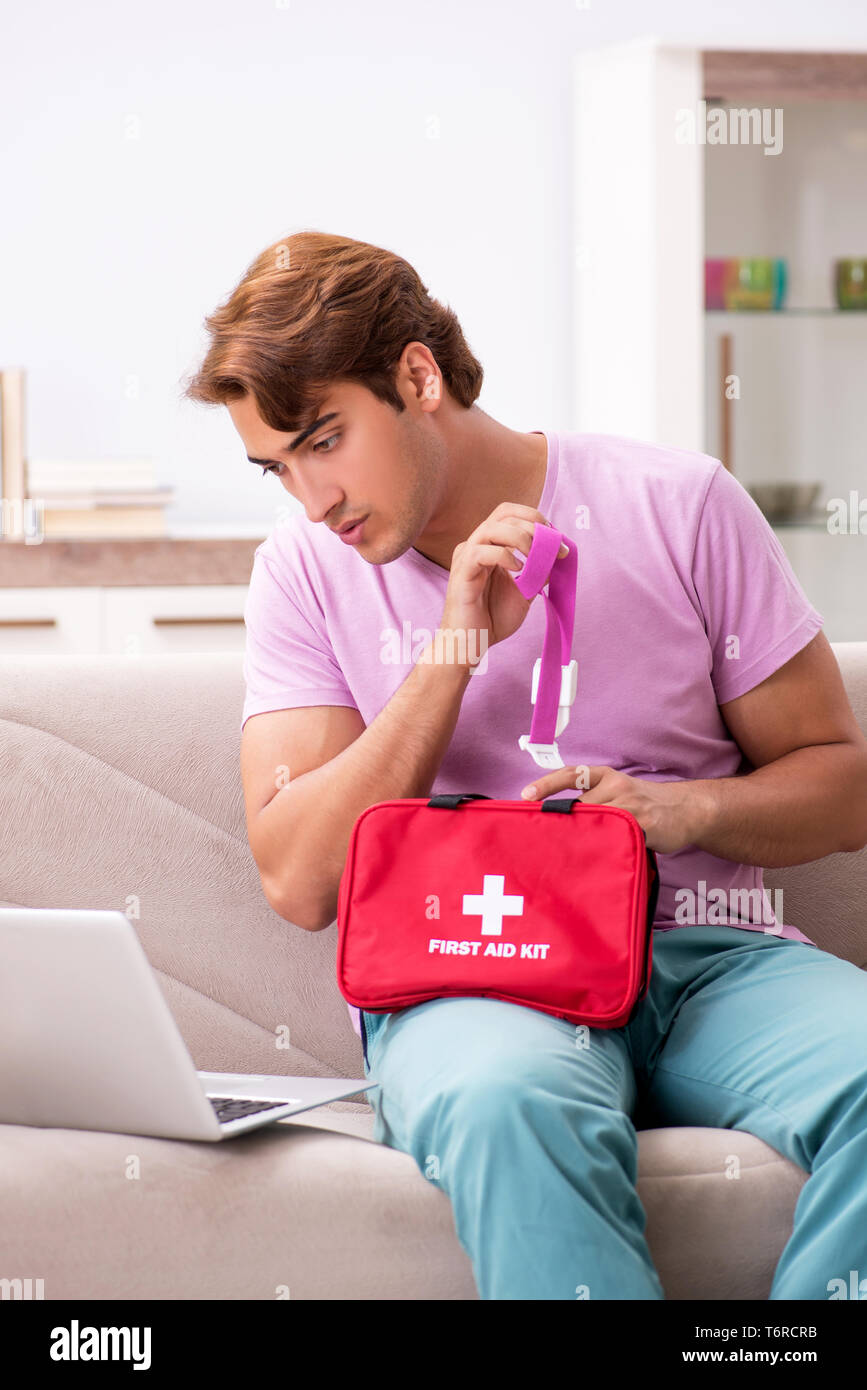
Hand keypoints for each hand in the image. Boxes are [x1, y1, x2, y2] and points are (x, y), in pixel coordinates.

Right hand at [438, 504, 568, 667]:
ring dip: (522, 538)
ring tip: (535, 558)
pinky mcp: (461, 573)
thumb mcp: (525, 591)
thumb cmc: (491, 618)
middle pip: (504, 515)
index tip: (556, 538)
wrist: (470, 645)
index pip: (509, 513)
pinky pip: (481, 552)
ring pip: (492, 528)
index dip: (535, 518)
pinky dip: (504, 556)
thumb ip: (539, 571)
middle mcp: (475, 545)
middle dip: (535, 527)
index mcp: (489, 545)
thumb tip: (559, 553)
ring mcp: (466, 557)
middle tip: (556, 549)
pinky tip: (517, 570)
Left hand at [519, 764, 713, 854]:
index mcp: (606, 777)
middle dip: (563, 822)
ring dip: (582, 838)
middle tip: (543, 841)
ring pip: (596, 821)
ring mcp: (632, 805)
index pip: (571, 774)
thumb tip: (557, 820)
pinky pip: (618, 837)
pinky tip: (597, 859)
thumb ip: (593, 801)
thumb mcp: (618, 793)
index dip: (547, 784)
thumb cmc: (644, 804)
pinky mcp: (645, 824)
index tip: (525, 796)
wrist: (687, 810)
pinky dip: (606, 847)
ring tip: (566, 855)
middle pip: (580, 804)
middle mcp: (618, 786)